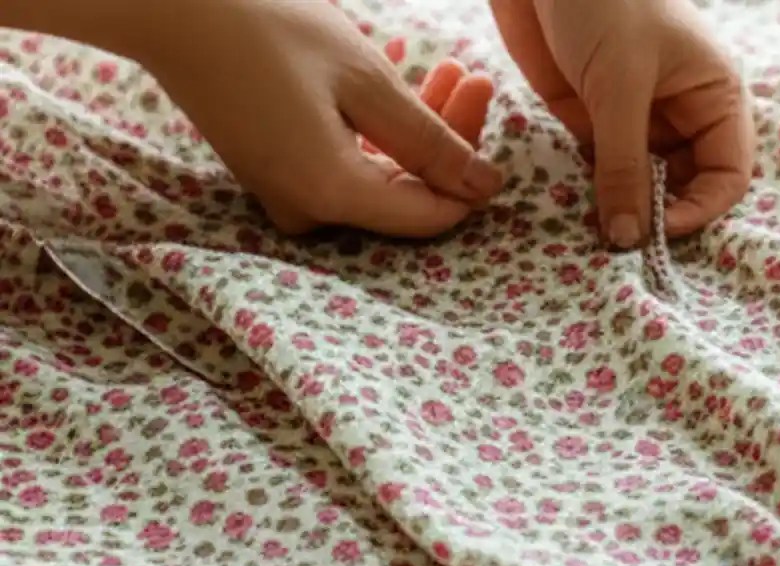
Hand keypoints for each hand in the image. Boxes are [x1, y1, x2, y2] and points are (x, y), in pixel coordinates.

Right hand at [133, 0, 503, 237]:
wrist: (171, 10)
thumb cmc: (270, 31)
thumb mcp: (366, 81)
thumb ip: (430, 140)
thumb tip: (483, 187)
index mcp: (332, 194)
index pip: (429, 216)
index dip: (471, 179)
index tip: (491, 125)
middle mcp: (307, 211)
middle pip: (406, 193)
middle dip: (448, 138)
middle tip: (472, 77)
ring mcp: (286, 195)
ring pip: (380, 175)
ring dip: (418, 127)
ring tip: (448, 70)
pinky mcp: (275, 172)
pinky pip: (345, 163)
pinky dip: (378, 128)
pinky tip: (398, 81)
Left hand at [491, 0, 755, 247]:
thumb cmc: (603, 2)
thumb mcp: (619, 85)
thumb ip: (623, 166)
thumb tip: (628, 238)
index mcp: (715, 95)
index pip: (728, 174)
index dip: (701, 209)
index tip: (660, 233)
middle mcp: (683, 112)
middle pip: (688, 186)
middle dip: (661, 215)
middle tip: (623, 239)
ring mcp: (638, 118)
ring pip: (644, 185)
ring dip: (625, 208)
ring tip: (600, 229)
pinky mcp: (595, 120)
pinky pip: (604, 171)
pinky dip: (594, 192)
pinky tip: (579, 206)